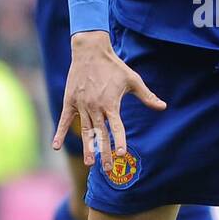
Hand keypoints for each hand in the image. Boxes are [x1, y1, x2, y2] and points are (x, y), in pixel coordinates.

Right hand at [54, 30, 166, 165]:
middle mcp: (95, 107)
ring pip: (85, 131)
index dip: (119, 140)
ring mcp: (81, 105)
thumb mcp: (133, 80)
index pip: (116, 127)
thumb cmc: (114, 66)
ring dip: (87, 148)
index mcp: (111, 104)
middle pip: (101, 134)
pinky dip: (60, 133)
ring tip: (89, 163)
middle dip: (104, 152)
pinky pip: (64, 121)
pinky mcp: (70, 102)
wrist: (91, 51)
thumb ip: (147, 96)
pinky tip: (55, 146)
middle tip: (108, 168)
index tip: (121, 153)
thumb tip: (163, 107)